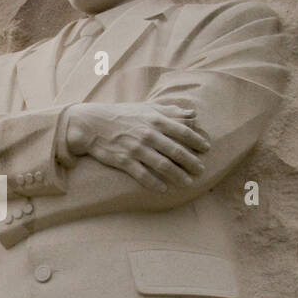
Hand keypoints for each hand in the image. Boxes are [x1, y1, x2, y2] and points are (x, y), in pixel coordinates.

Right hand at [63, 103, 208, 191]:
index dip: (197, 141)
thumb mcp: (146, 108)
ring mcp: (136, 149)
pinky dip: (155, 183)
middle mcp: (147, 134)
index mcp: (154, 120)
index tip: (206, 148)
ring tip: (187, 182)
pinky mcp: (123, 161)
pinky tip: (164, 189)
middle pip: (176, 151)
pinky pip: (143, 175)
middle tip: (201, 170)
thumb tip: (194, 114)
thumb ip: (171, 111)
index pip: (183, 131)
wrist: (91, 124)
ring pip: (162, 165)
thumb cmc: (121, 115)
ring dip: (178, 175)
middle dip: (191, 162)